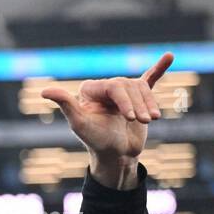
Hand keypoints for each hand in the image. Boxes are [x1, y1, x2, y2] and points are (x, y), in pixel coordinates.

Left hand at [40, 52, 172, 169]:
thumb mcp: (79, 124)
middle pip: (129, 87)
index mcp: (89, 91)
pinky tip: (169, 57)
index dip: (125, 101)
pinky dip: (159, 69)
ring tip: (152, 119)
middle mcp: (105, 89)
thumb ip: (65, 104)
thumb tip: (44, 91)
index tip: (131, 118)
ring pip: (141, 89)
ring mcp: (122, 93)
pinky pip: (149, 79)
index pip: (114, 86)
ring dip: (150, 103)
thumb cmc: (96, 141)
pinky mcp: (137, 98)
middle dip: (138, 105)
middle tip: (144, 121)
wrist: (117, 156)